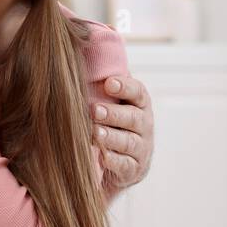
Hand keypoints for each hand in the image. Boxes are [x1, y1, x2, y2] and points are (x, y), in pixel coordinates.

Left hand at [92, 75, 154, 194]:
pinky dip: (114, 161)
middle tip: (94, 110)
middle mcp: (144, 125)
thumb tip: (82, 57)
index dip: (125, 87)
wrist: (123, 163)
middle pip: (133, 117)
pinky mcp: (134, 169)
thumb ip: (103, 85)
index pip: (138, 92)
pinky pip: (125, 165)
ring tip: (95, 133)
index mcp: (139, 105)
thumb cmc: (112, 124)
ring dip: (111, 137)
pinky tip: (102, 158)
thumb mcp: (112, 103)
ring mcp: (141, 148)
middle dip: (114, 113)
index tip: (109, 83)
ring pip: (128, 142)